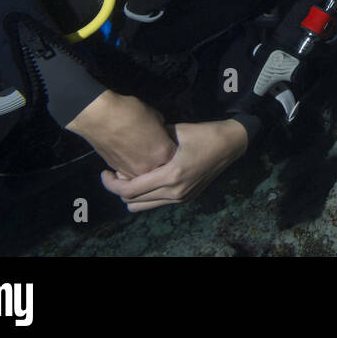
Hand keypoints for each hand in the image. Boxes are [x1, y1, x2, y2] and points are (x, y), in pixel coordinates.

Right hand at [65, 90, 175, 177]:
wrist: (101, 117)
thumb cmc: (131, 113)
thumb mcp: (157, 118)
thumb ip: (162, 132)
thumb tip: (160, 136)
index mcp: (164, 153)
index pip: (176, 157)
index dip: (172, 148)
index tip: (168, 141)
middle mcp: (150, 167)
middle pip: (161, 168)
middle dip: (160, 159)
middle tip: (153, 146)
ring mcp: (133, 172)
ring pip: (144, 174)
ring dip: (144, 165)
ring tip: (140, 150)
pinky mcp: (118, 171)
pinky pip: (129, 173)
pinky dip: (131, 166)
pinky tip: (129, 153)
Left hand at [99, 119, 248, 211]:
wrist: (231, 144)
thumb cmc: (204, 133)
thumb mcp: (176, 130)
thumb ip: (153, 139)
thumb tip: (131, 142)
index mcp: (172, 175)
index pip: (130, 190)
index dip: (111, 184)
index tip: (104, 172)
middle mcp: (175, 191)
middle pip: (133, 203)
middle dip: (119, 190)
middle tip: (113, 174)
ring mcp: (181, 197)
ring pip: (143, 207)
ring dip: (132, 196)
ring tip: (129, 178)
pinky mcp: (186, 198)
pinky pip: (157, 202)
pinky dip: (146, 195)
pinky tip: (146, 179)